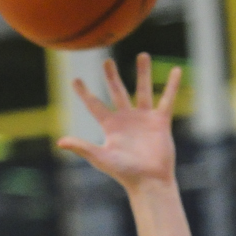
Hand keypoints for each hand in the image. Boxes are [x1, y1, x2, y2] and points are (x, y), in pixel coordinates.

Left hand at [56, 53, 180, 189]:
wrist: (149, 181)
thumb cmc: (124, 173)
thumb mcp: (100, 158)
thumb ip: (82, 147)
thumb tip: (60, 142)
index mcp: (110, 126)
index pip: (94, 105)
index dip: (84, 93)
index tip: (75, 79)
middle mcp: (126, 119)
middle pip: (117, 91)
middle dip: (111, 76)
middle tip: (106, 60)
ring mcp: (144, 119)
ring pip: (143, 90)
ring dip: (143, 73)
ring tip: (142, 54)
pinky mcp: (160, 122)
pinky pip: (166, 99)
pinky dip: (171, 86)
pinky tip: (175, 71)